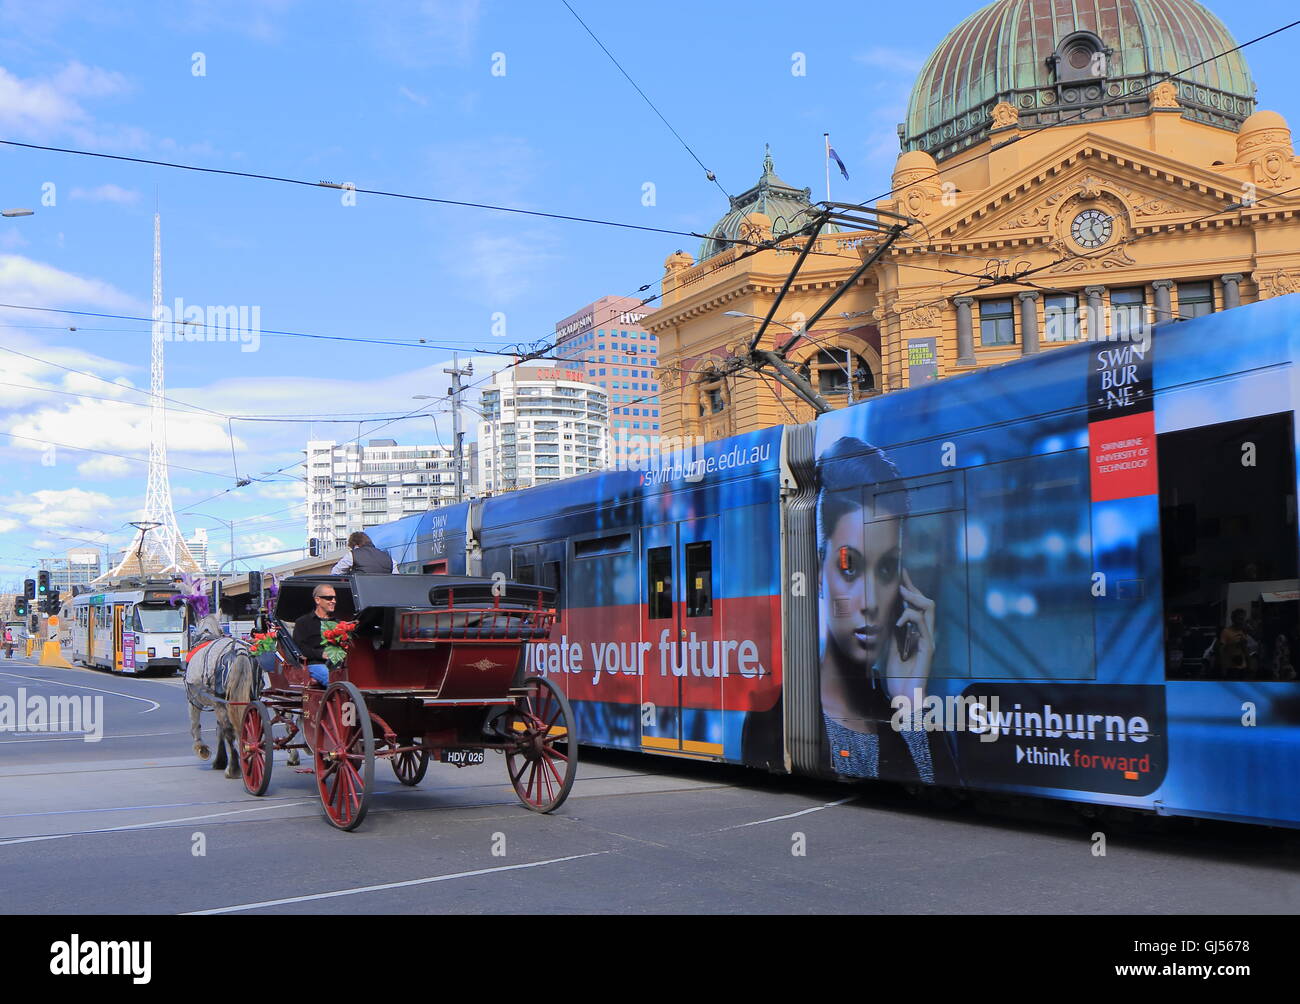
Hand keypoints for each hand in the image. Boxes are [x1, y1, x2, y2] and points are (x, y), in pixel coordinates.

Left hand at [883, 568, 935, 702]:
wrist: (904, 698)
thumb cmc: (898, 677)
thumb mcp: (890, 648)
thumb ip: (892, 632)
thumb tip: (887, 613)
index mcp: (918, 634)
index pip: (918, 606)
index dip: (911, 589)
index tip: (902, 574)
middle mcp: (927, 634)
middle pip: (927, 602)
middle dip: (914, 588)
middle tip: (901, 579)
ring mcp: (929, 641)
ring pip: (929, 608)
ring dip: (913, 598)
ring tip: (901, 594)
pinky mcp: (928, 649)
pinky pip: (922, 625)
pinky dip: (910, 617)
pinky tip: (899, 622)